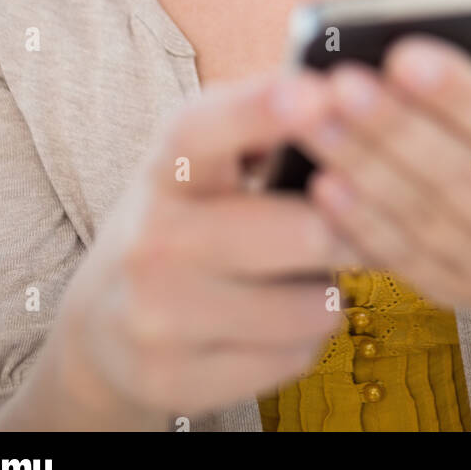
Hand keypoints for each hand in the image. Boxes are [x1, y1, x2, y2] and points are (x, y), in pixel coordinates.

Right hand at [56, 69, 358, 421]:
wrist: (103, 325)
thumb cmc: (184, 221)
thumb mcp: (202, 165)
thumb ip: (260, 127)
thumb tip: (342, 95)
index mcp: (164, 169)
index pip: (202, 131)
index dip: (258, 109)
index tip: (315, 90)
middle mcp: (151, 239)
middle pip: (295, 232)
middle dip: (352, 226)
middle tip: (367, 218)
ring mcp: (157, 315)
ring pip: (309, 305)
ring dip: (328, 289)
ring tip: (304, 274)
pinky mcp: (173, 379)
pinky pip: (293, 357)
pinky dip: (304, 338)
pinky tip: (277, 321)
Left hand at [297, 36, 470, 318]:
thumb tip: (414, 49)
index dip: (459, 94)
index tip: (402, 54)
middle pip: (464, 178)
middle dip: (394, 127)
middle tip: (337, 82)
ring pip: (424, 219)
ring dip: (361, 167)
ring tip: (313, 117)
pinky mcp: (463, 298)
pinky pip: (403, 260)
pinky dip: (359, 222)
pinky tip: (321, 183)